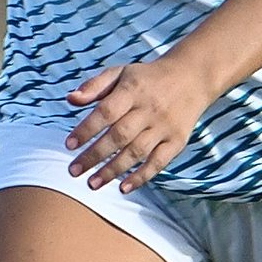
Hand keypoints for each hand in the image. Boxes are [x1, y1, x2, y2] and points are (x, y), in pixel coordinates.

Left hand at [64, 58, 216, 193]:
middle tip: (74, 171)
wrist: (191, 77)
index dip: (87, 129)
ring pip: (136, 152)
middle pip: (119, 135)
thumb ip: (94, 86)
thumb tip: (70, 99)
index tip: (69, 145)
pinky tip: (123, 188)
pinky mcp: (177, 140)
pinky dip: (141, 176)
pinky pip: (158, 162)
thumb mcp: (121, 73)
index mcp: (133, 89)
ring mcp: (165, 126)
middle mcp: (149, 108)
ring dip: (113, 170)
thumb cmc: (146, 78)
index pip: (106, 112)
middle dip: (94, 155)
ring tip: (92, 184)